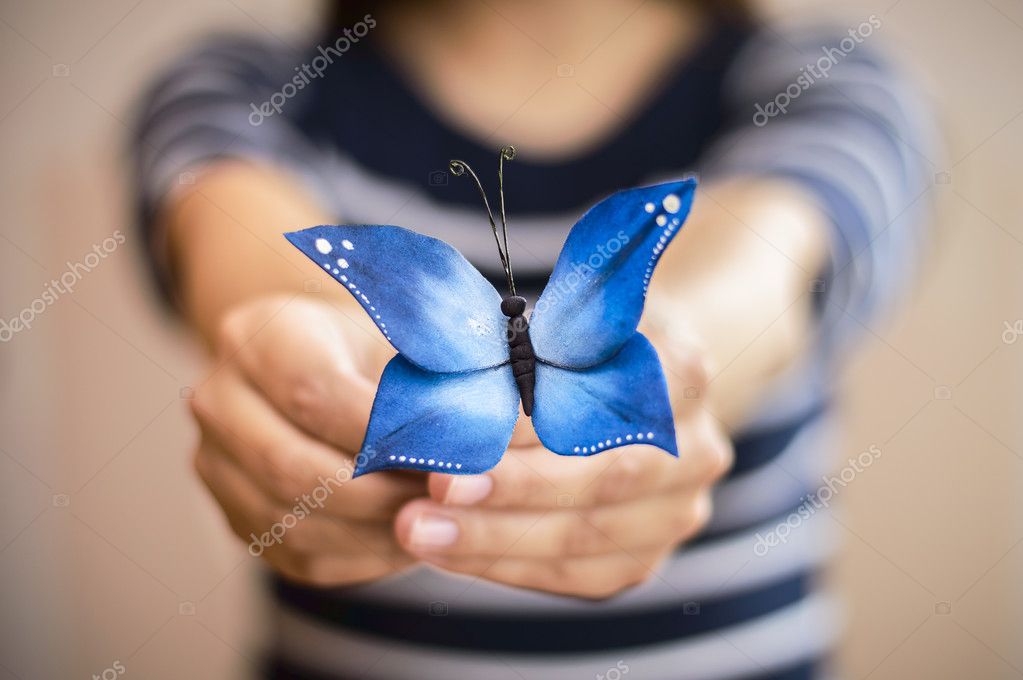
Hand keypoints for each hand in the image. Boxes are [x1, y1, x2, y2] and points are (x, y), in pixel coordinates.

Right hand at [190, 295, 423, 585]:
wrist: (323, 370)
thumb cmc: (375, 350)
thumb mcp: (403, 336)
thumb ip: (433, 374)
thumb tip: (482, 431)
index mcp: (255, 337)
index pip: (311, 393)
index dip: (382, 430)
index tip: (446, 449)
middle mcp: (218, 401)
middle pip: (291, 465)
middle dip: (377, 490)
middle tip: (442, 497)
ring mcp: (217, 466)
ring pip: (293, 521)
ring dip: (373, 530)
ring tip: (434, 520)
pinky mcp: (237, 519)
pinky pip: (300, 556)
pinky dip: (363, 555)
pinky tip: (410, 538)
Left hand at [394, 343, 731, 598]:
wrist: (628, 394)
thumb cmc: (577, 349)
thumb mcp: (561, 327)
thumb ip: (523, 351)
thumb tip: (445, 381)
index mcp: (682, 374)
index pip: (607, 402)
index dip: (534, 421)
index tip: (459, 426)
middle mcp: (696, 451)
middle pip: (605, 480)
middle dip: (511, 489)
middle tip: (432, 489)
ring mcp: (675, 515)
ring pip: (585, 540)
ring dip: (491, 539)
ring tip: (416, 529)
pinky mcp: (642, 560)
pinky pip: (571, 575)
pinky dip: (502, 564)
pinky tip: (445, 551)